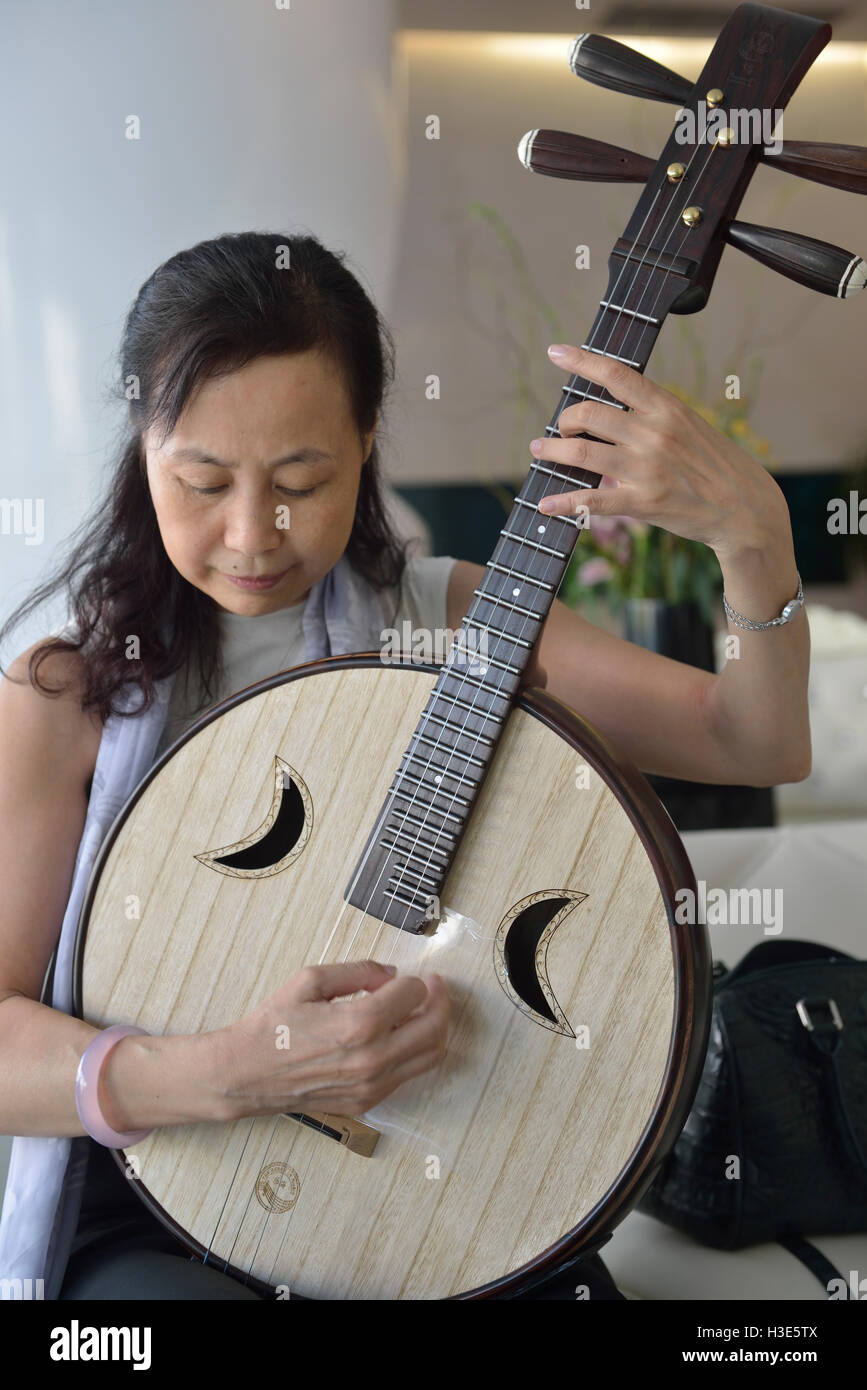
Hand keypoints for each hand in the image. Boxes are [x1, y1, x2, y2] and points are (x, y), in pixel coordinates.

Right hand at [214, 959, 449, 1119]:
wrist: (245, 1074)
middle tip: (435, 987)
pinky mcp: (366, 1102)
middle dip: (440, 1001)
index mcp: (359, 1025)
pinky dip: (414, 1053)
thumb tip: (391, 973)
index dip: (412, 979)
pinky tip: (399, 1036)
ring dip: (435, 1029)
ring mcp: (371, 1086)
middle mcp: (371, 1059)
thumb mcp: (309, 980)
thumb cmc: (272, 1026)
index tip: (405, 975)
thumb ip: (358, 971)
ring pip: (430, 1056)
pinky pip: (408, 1076)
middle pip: (434, 1028)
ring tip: (424, 1010)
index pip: (413, 994)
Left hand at [532, 344, 790, 558]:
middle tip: (560, 427)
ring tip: (540, 450)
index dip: (582, 360)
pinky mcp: (643, 502)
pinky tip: (546, 503)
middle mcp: (654, 433)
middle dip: (566, 418)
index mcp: (667, 408)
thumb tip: (611, 412)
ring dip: (552, 451)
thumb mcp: (690, 426)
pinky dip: (564, 502)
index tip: (555, 351)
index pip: (617, 375)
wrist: (746, 508)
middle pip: (589, 413)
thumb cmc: (716, 466)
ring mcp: (647, 468)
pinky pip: (592, 500)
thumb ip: (652, 416)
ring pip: (581, 452)